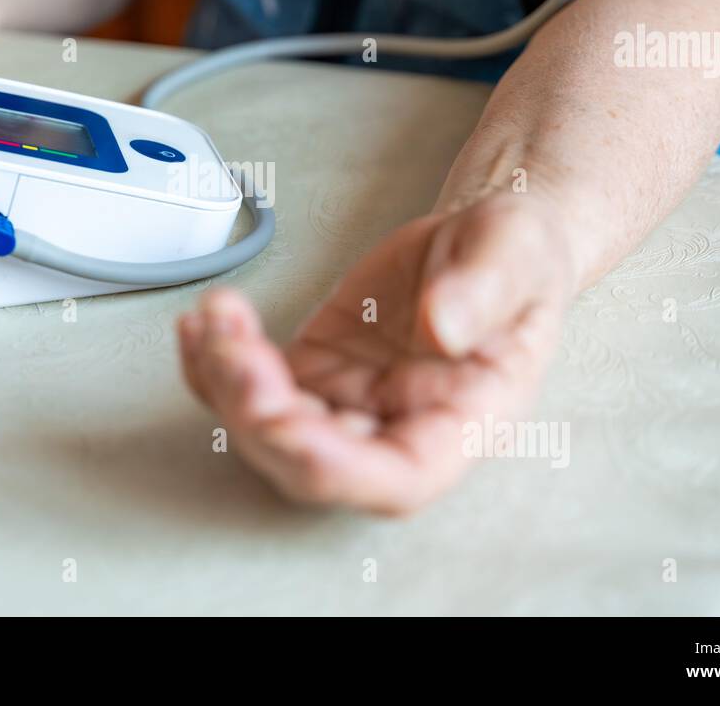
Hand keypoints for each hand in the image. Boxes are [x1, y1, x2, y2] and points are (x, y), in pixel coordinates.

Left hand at [176, 189, 577, 514]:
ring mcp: (347, 405)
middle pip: (313, 463)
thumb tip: (445, 328)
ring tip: (218, 316)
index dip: (335, 467)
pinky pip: (251, 385)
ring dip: (227, 382)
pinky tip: (203, 320)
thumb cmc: (515, 256)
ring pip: (268, 428)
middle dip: (259, 415)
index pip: (398, 478)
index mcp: (462, 422)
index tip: (285, 423)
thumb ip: (485, 290)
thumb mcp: (516, 252)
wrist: (483, 241)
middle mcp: (396, 428)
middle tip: (234, 349)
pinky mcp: (311, 372)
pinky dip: (214, 361)